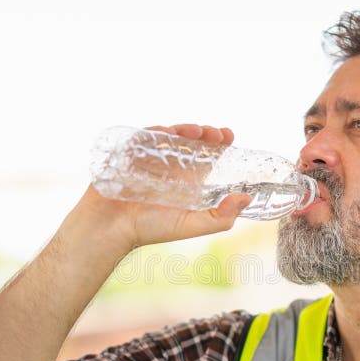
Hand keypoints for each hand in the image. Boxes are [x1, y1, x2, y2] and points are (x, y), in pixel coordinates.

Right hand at [73, 124, 251, 255]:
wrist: (112, 231)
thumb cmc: (152, 229)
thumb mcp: (193, 225)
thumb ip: (221, 216)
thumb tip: (247, 198)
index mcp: (187, 178)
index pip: (207, 152)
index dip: (219, 141)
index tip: (228, 135)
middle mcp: (170, 165)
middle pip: (190, 139)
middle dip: (204, 132)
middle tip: (214, 132)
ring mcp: (148, 158)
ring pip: (168, 135)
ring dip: (182, 129)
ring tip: (194, 132)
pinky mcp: (128, 154)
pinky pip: (141, 138)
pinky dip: (154, 133)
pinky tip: (165, 133)